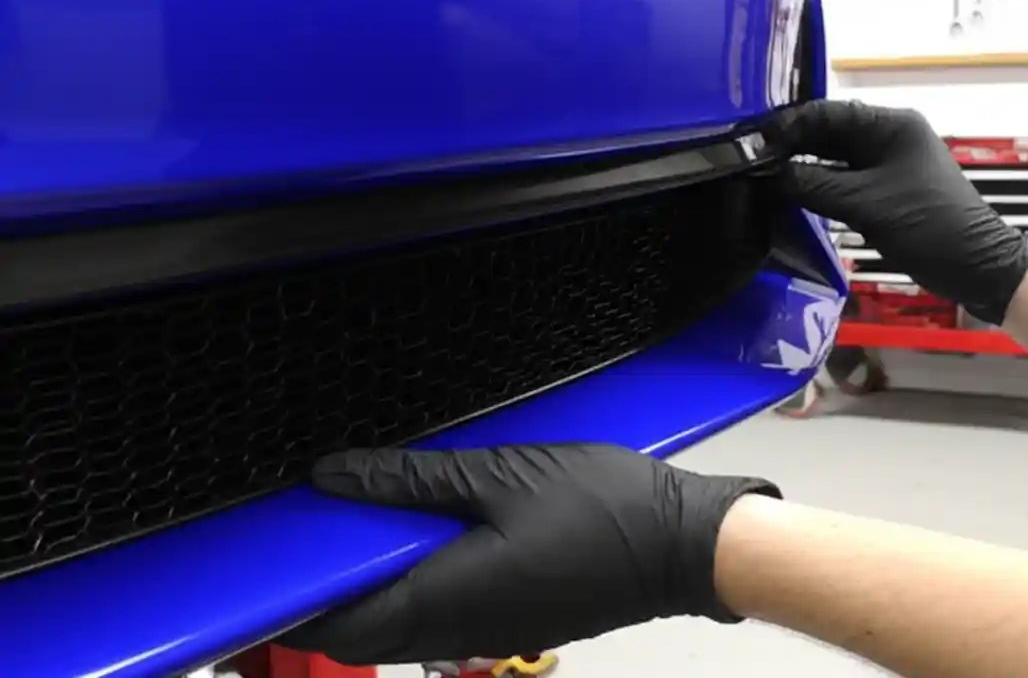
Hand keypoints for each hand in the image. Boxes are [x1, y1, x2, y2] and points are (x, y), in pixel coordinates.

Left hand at [280, 444, 778, 664]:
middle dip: (328, 596)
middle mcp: (460, 631)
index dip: (293, 606)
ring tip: (359, 530)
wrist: (684, 543)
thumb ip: (409, 482)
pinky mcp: (514, 619)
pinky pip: (441, 616)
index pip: (343, 625)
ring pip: (403, 625)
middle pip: (367, 632)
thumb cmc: (600, 507)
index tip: (261, 574)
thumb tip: (329, 478)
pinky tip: (420, 536)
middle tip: (309, 536)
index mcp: (448, 600)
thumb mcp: (499, 476)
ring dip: (371, 588)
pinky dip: (411, 584)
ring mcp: (490, 631)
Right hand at [771, 100, 1027, 324]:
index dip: (786, 125)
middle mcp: (888, 135)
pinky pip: (842, 179)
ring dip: (800, 166)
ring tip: (760, 177)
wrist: (976, 267)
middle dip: (789, 145)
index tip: (748, 142)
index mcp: (891, 124)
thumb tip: (765, 175)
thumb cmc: (928, 227)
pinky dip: (817, 185)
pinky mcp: (884, 189)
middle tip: (747, 161)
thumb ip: (812, 185)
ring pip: (832, 157)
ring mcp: (887, 163)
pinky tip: (789, 195)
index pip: (827, 112)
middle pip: (827, 132)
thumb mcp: (865, 205)